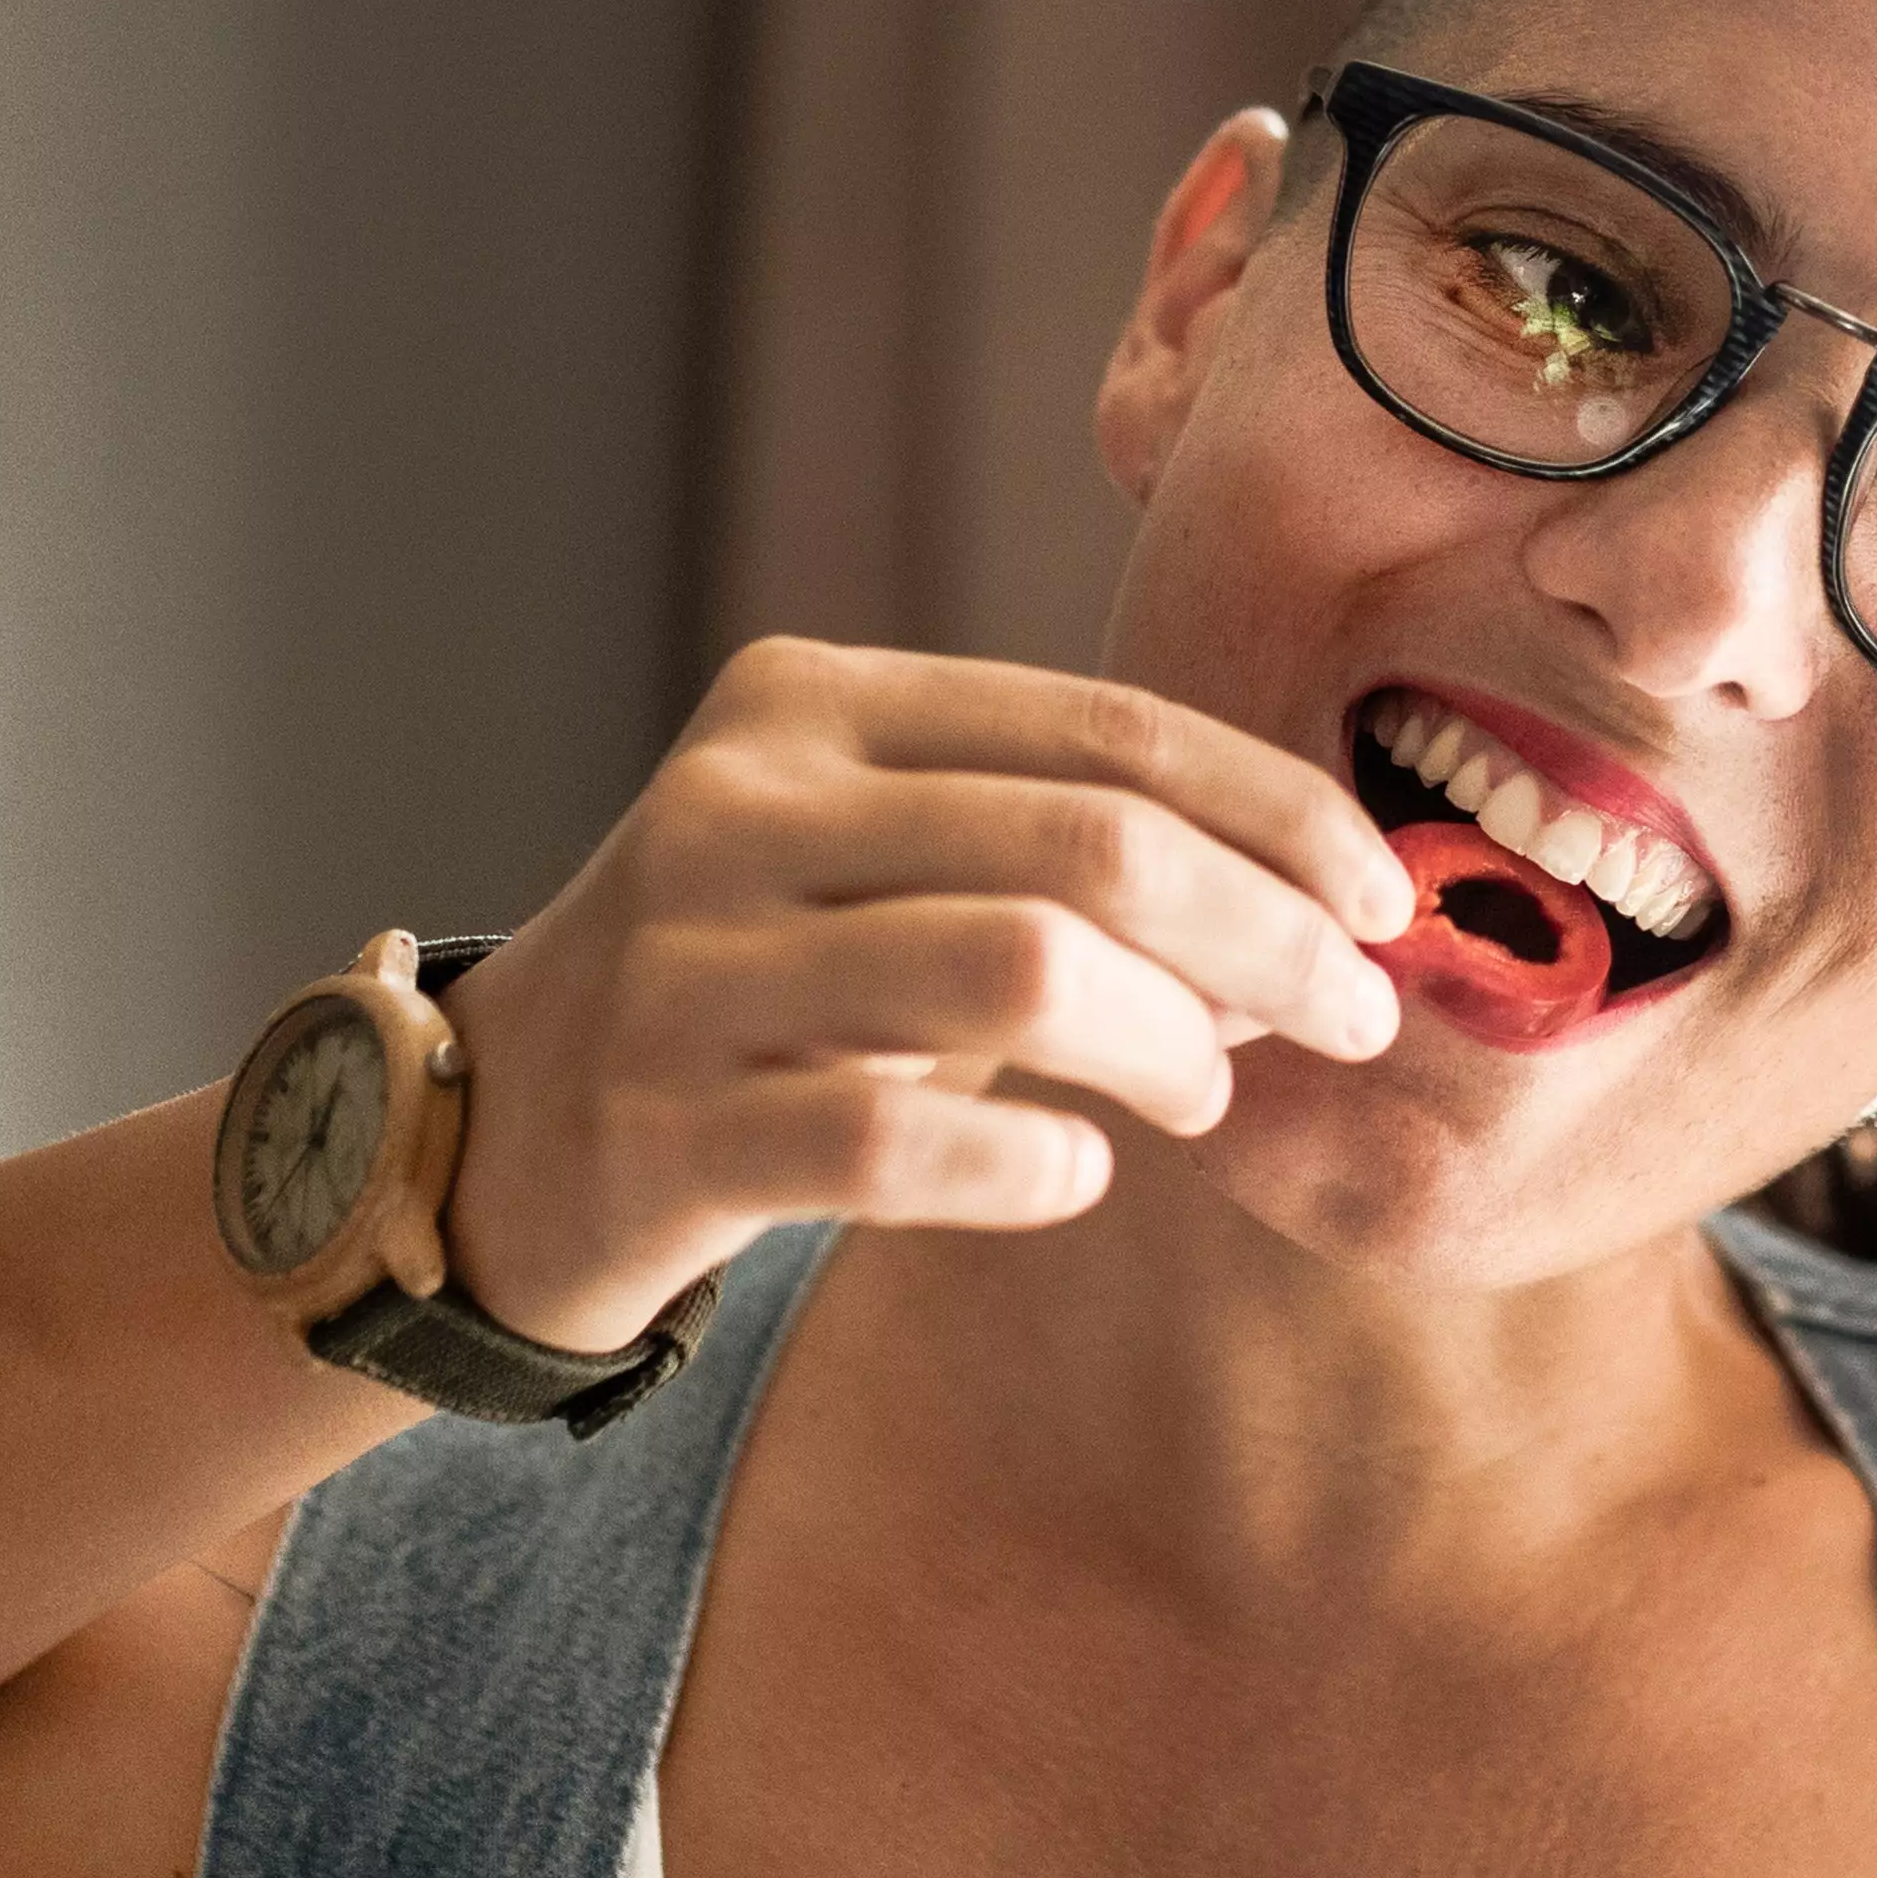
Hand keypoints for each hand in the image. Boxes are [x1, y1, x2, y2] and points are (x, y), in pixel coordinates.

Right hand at [425, 640, 1413, 1345]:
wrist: (489, 1130)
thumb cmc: (760, 995)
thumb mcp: (893, 880)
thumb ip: (1082, 873)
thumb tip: (1321, 930)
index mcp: (815, 705)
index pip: (1106, 731)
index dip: (1277, 813)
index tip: (1387, 901)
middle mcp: (742, 805)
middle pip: (1090, 844)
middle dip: (1268, 932)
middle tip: (1354, 1018)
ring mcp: (689, 964)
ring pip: (1018, 970)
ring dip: (1171, 1041)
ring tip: (1208, 1094)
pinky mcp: (661, 1125)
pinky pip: (895, 1141)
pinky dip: (1028, 1162)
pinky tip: (1075, 1172)